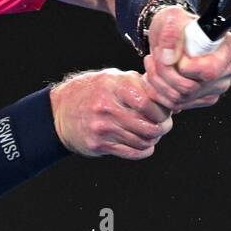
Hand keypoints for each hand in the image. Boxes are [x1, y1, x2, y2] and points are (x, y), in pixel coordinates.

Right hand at [50, 69, 173, 159]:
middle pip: (148, 125)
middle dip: (162, 127)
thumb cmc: (91, 92)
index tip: (166, 111)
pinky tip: (144, 145)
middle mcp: (106, 107)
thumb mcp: (113, 78)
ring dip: (153, 139)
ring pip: (142, 140)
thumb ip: (140, 85)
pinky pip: (131, 152)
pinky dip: (144, 150)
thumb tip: (170, 99)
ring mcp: (102, 127)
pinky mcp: (98, 144)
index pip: (148, 102)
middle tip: (164, 125)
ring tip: (152, 133)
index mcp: (113, 86)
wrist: (59, 112)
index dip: (162, 110)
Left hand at [142, 6, 230, 110]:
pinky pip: (178, 104)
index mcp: (229, 47)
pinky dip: (160, 92)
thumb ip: (170, 32)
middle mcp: (228, 69)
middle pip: (192, 87)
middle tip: (155, 58)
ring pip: (181, 98)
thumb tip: (169, 57)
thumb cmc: (177, 25)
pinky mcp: (204, 98)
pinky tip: (157, 76)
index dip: (185, 67)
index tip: (173, 55)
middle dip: (165, 74)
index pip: (209, 70)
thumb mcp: (171, 17)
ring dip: (159, 82)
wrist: (172, 37)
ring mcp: (217, 87)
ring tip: (153, 64)